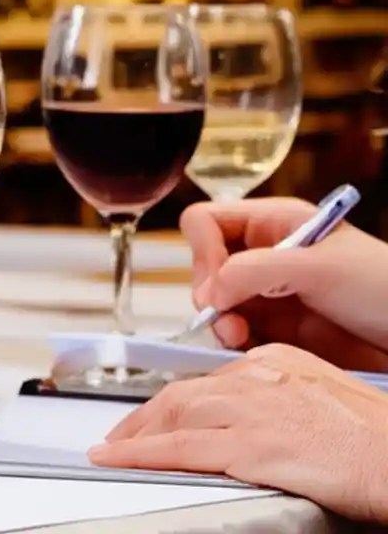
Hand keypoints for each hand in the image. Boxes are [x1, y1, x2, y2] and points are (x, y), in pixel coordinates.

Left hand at [88, 344, 387, 521]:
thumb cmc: (374, 442)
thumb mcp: (319, 401)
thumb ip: (277, 400)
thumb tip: (245, 420)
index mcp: (275, 362)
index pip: (207, 380)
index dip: (172, 402)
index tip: (154, 416)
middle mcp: (258, 378)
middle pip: (183, 394)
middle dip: (145, 418)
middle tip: (121, 436)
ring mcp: (251, 411)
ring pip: (174, 417)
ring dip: (136, 435)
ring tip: (114, 451)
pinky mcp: (249, 445)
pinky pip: (179, 448)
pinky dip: (140, 453)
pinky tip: (117, 458)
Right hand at [181, 197, 387, 371]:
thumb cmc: (384, 288)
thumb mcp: (322, 268)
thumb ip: (257, 271)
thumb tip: (208, 291)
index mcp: (274, 224)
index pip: (207, 222)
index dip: (203, 249)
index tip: (217, 283)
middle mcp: (264, 256)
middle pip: (204, 266)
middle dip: (209, 293)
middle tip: (227, 319)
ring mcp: (268, 295)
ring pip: (214, 305)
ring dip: (218, 322)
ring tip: (238, 338)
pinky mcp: (275, 332)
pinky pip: (233, 335)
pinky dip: (233, 344)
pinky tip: (250, 350)